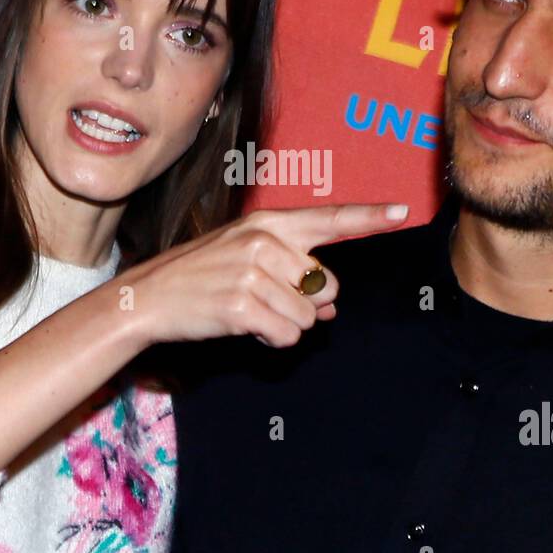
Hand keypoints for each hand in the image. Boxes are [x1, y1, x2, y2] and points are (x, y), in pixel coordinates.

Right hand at [116, 203, 408, 348]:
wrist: (148, 298)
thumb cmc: (202, 278)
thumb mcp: (247, 262)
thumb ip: (294, 276)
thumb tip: (331, 306)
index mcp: (269, 223)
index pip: (329, 219)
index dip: (370, 217)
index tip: (403, 213)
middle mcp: (265, 241)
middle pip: (326, 285)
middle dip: (305, 304)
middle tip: (265, 301)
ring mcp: (253, 271)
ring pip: (309, 316)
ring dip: (285, 325)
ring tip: (249, 312)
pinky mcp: (243, 304)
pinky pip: (287, 335)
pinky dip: (271, 339)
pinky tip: (244, 327)